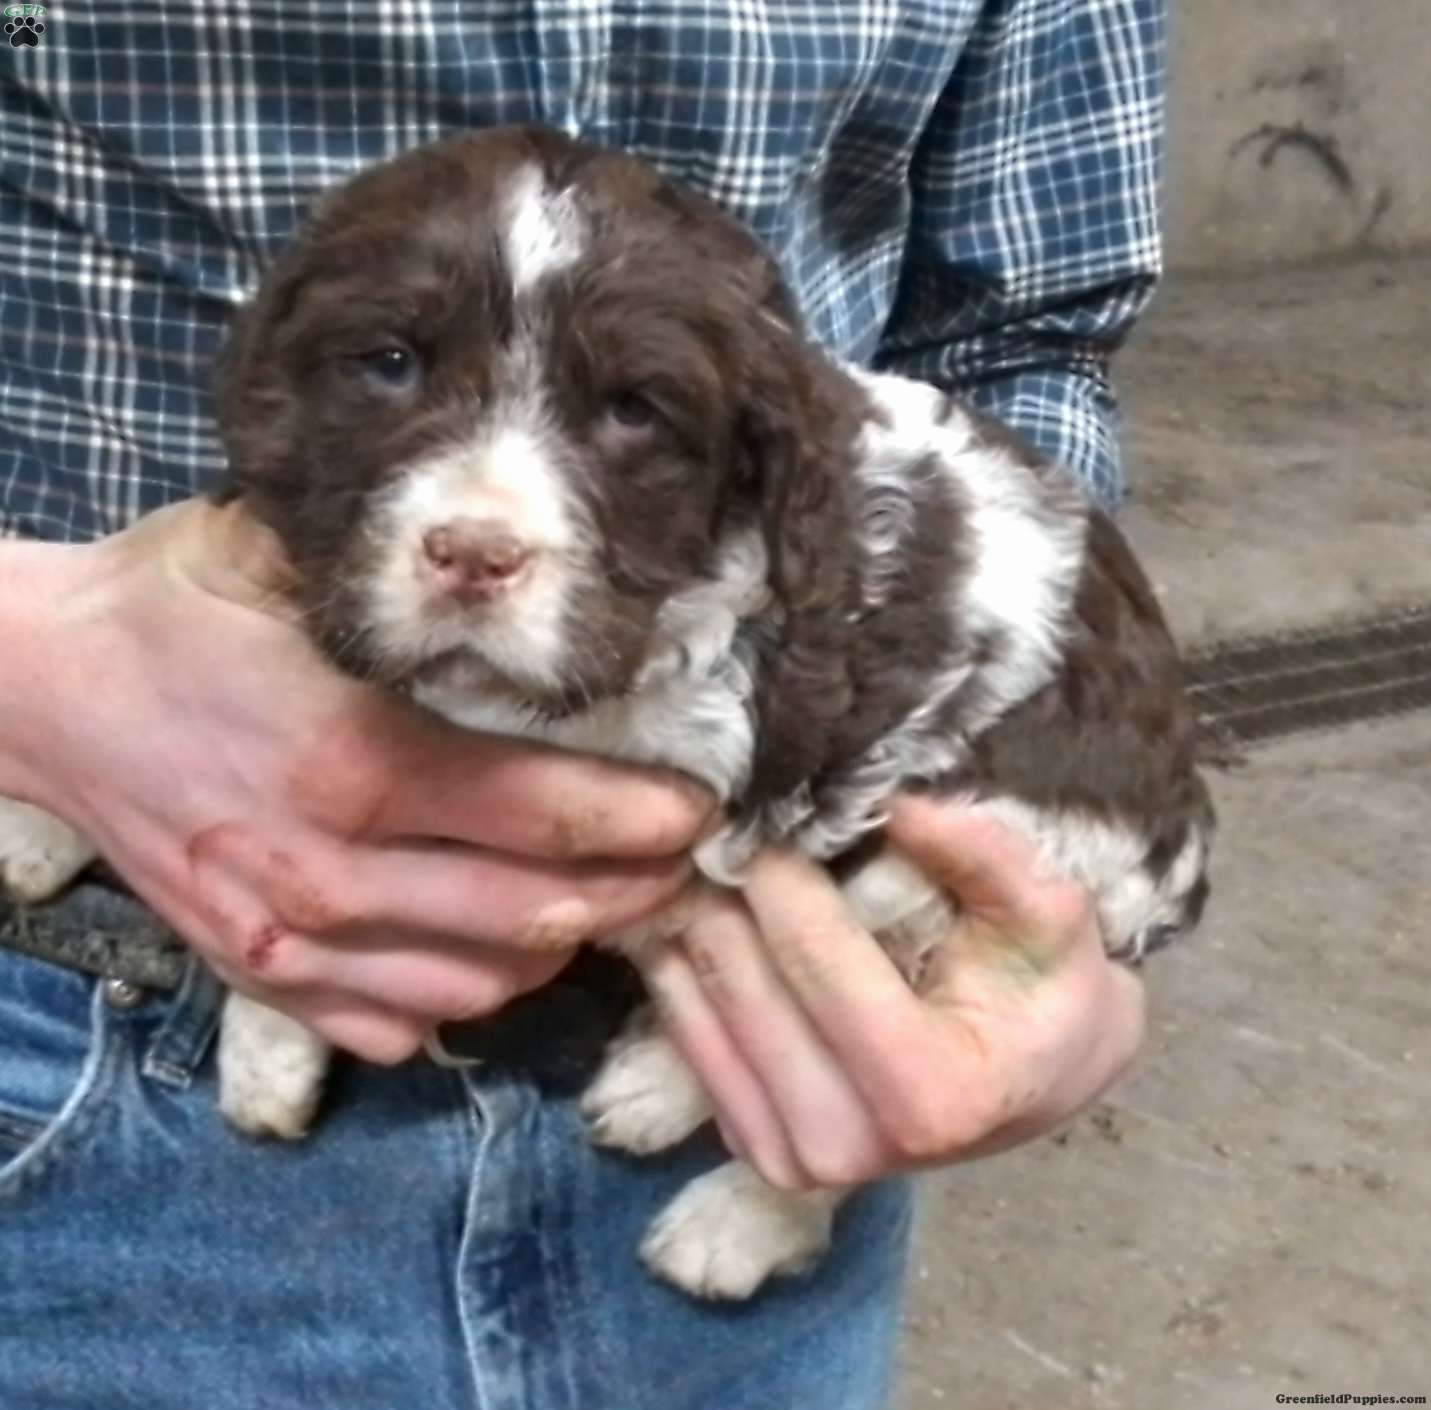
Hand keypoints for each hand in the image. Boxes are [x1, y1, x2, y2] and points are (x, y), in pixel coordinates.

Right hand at [0, 499, 710, 1060]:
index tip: (699, 811)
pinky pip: (401, 1027)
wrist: (45, 692)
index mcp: (354, 756)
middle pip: (534, 914)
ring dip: (560, 950)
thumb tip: (530, 583)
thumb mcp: (291, 559)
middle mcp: (328, 868)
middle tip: (675, 864)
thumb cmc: (176, 612)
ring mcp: (290, 939)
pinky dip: (466, 995)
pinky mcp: (258, 978)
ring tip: (598, 901)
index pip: (543, 810)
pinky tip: (491, 946)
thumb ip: (412, 588)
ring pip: (479, 985)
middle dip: (631, 894)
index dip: (641, 817)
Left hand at [639, 796, 1144, 1188]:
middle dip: (726, 889)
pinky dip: (681, 970)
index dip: (781, 870)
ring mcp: (795, 1162)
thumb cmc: (1049, 988)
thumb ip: (986, 854)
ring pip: (699, 1010)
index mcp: (930, 1098)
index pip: (816, 958)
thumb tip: (898, 801)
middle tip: (718, 818)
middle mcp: (850, 1147)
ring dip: (690, 923)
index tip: (761, 804)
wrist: (1037, 1075)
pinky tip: (689, 911)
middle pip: (744, 984)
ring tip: (698, 853)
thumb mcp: (1050, 911)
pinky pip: (689, 1043)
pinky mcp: (759, 1151)